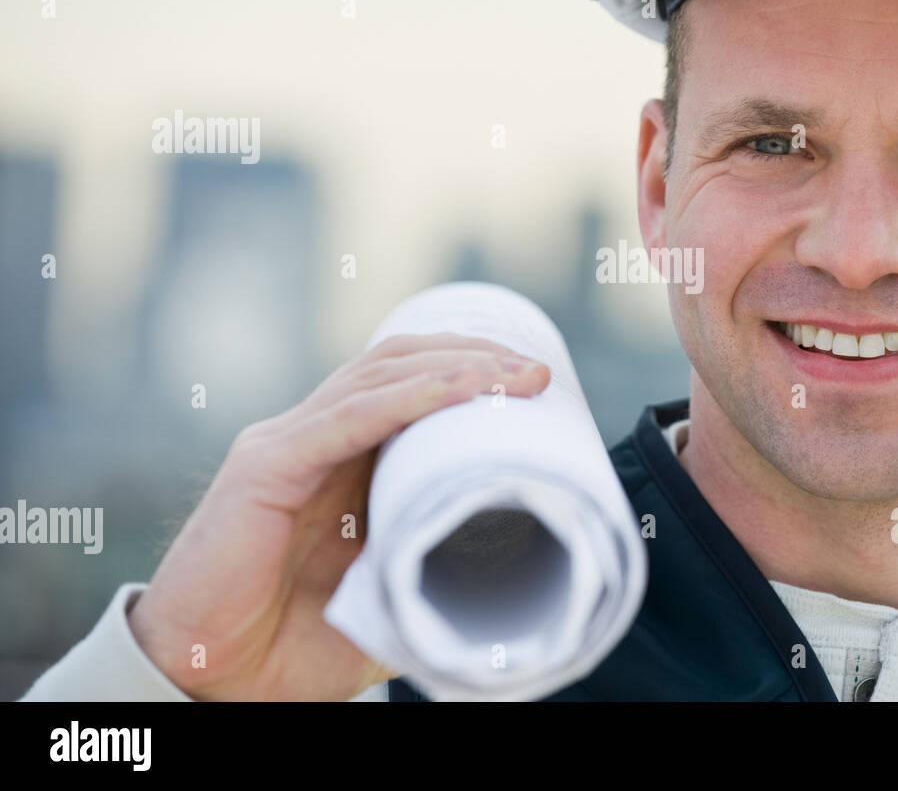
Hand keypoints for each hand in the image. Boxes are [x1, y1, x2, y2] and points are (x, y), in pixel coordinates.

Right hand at [127, 332, 550, 700]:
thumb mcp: (389, 594)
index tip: (537, 383)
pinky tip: (461, 388)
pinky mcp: (265, 465)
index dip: (472, 370)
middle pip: (400, 362)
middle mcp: (312, 435)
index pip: (410, 383)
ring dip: (456, 367)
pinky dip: (411, 397)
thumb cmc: (295, 644)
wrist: (216, 683)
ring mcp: (286, 444)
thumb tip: (517, 558)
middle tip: (539, 373)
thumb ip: (434, 562)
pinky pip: (347, 417)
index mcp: (341, 458)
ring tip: (517, 376)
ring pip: (380, 376)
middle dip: (475, 356)